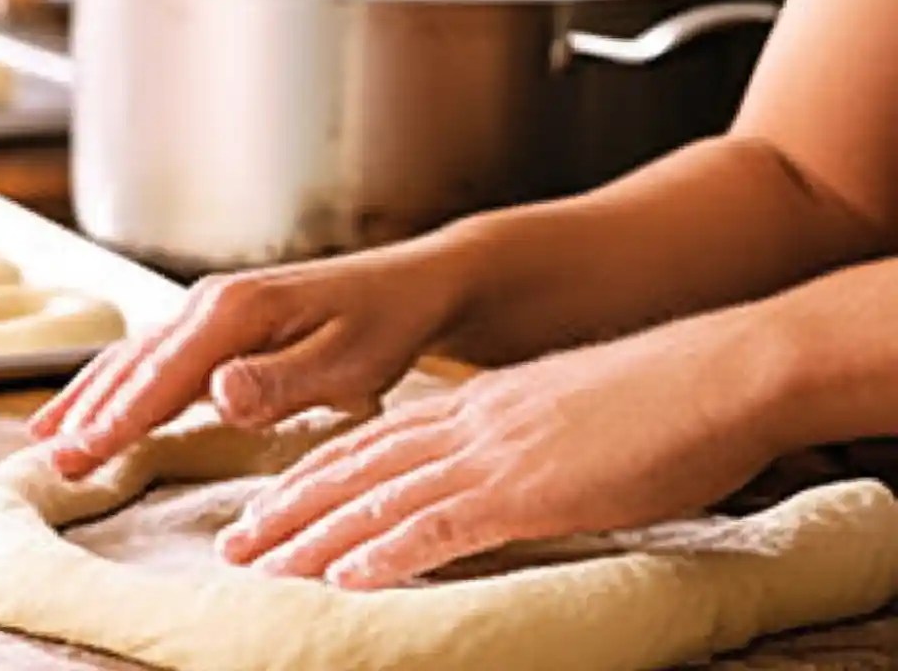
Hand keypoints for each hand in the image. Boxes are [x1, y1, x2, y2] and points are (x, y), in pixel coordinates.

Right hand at [29, 238, 469, 479]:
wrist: (409, 286)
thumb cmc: (384, 326)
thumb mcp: (347, 361)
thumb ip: (281, 381)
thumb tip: (218, 392)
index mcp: (237, 311)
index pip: (164, 373)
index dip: (120, 416)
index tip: (82, 452)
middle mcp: (212, 303)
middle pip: (134, 363)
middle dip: (88, 412)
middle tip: (47, 461)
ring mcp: (210, 309)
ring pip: (133, 356)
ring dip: (89, 397)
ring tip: (45, 437)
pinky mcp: (216, 323)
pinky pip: (151, 355)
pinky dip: (113, 382)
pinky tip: (92, 405)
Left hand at [215, 308, 789, 589]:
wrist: (718, 372)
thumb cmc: (658, 399)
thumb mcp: (565, 415)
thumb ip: (516, 440)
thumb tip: (495, 476)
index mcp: (476, 405)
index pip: (373, 443)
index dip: (313, 475)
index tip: (272, 503)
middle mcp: (467, 424)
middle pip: (355, 468)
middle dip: (287, 508)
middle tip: (234, 543)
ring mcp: (493, 455)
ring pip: (378, 499)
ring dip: (314, 537)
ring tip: (262, 567)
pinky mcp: (528, 489)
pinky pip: (440, 527)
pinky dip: (386, 554)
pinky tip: (345, 579)